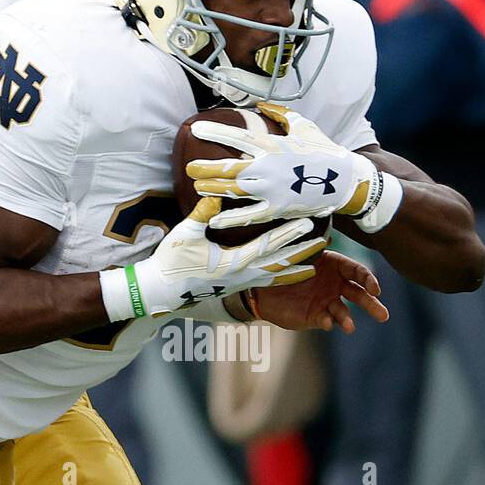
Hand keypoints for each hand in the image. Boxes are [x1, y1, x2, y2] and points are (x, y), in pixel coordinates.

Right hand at [129, 196, 327, 317]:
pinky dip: (284, 277)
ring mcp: (240, 284)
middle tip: (323, 240)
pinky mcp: (236, 287)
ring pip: (276, 276)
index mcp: (231, 263)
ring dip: (297, 267)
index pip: (266, 247)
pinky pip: (267, 282)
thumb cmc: (171, 261)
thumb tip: (216, 194)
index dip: (287, 235)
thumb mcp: (184, 235)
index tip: (306, 224)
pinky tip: (295, 273)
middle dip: (302, 251)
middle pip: (279, 263)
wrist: (161, 290)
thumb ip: (202, 215)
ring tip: (317, 259)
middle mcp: (240, 276)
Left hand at [186, 101, 377, 227]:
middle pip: (232, 168)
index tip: (196, 128)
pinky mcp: (279, 209)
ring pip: (236, 191)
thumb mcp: (305, 126)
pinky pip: (250, 215)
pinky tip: (214, 220)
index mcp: (274, 146)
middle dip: (208, 167)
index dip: (217, 133)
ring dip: (214, 188)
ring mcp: (274, 190)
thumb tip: (262, 104)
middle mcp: (270, 168)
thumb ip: (282, 114)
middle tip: (188, 167)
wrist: (347, 181)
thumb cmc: (325, 151)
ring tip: (196, 186)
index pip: (239, 138)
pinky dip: (231, 219)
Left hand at [252, 249, 387, 332]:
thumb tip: (327, 235)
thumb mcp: (300, 252)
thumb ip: (315, 246)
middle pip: (359, 295)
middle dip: (371, 304)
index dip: (369, 280)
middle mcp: (336, 286)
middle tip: (383, 316)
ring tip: (350, 327)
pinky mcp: (316, 316)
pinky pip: (325, 319)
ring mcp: (327, 302)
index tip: (375, 289)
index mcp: (336, 267)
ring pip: (343, 311)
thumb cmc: (285, 264)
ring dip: (347, 319)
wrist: (263, 284)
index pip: (358, 272)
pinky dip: (328, 321)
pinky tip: (328, 322)